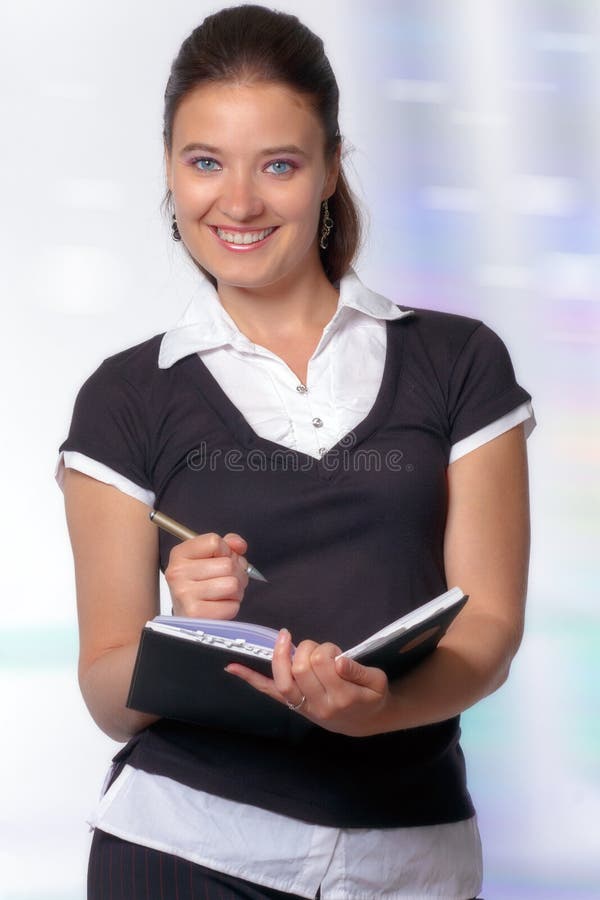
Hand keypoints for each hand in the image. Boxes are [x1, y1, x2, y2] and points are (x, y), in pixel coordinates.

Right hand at [165, 532, 248, 619]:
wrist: (186, 617)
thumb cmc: (200, 586)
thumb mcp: (209, 558)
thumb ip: (227, 544)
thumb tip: (239, 545)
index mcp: (180, 554)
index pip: (214, 542)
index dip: (226, 551)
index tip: (221, 560)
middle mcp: (178, 573)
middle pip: (228, 564)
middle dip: (237, 573)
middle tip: (228, 580)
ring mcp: (184, 594)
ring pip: (232, 584)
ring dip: (236, 591)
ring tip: (225, 594)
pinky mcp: (195, 614)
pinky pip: (231, 606)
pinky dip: (232, 607)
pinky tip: (220, 606)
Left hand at [226, 629, 392, 736]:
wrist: (365, 721)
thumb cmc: (371, 696)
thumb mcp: (377, 682)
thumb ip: (358, 671)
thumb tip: (339, 660)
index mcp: (343, 697)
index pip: (324, 662)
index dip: (326, 649)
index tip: (335, 651)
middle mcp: (319, 705)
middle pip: (301, 667)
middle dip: (308, 648)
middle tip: (318, 649)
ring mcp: (303, 707)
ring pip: (283, 680)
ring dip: (284, 655)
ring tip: (289, 640)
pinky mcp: (293, 706)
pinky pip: (269, 692)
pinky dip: (250, 678)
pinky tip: (232, 667)